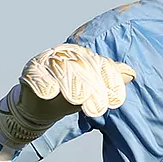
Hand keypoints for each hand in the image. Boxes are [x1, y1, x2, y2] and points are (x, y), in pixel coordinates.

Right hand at [0, 44, 136, 153]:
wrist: (40, 107)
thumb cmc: (68, 98)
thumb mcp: (92, 92)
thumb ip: (108, 81)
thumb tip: (131, 74)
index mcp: (83, 56)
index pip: (99, 65)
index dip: (108, 82)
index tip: (115, 101)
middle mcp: (66, 54)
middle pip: (81, 66)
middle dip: (91, 87)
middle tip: (97, 107)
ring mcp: (47, 61)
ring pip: (60, 68)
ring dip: (69, 84)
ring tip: (76, 100)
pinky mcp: (31, 70)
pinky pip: (37, 75)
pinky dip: (43, 83)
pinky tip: (49, 93)